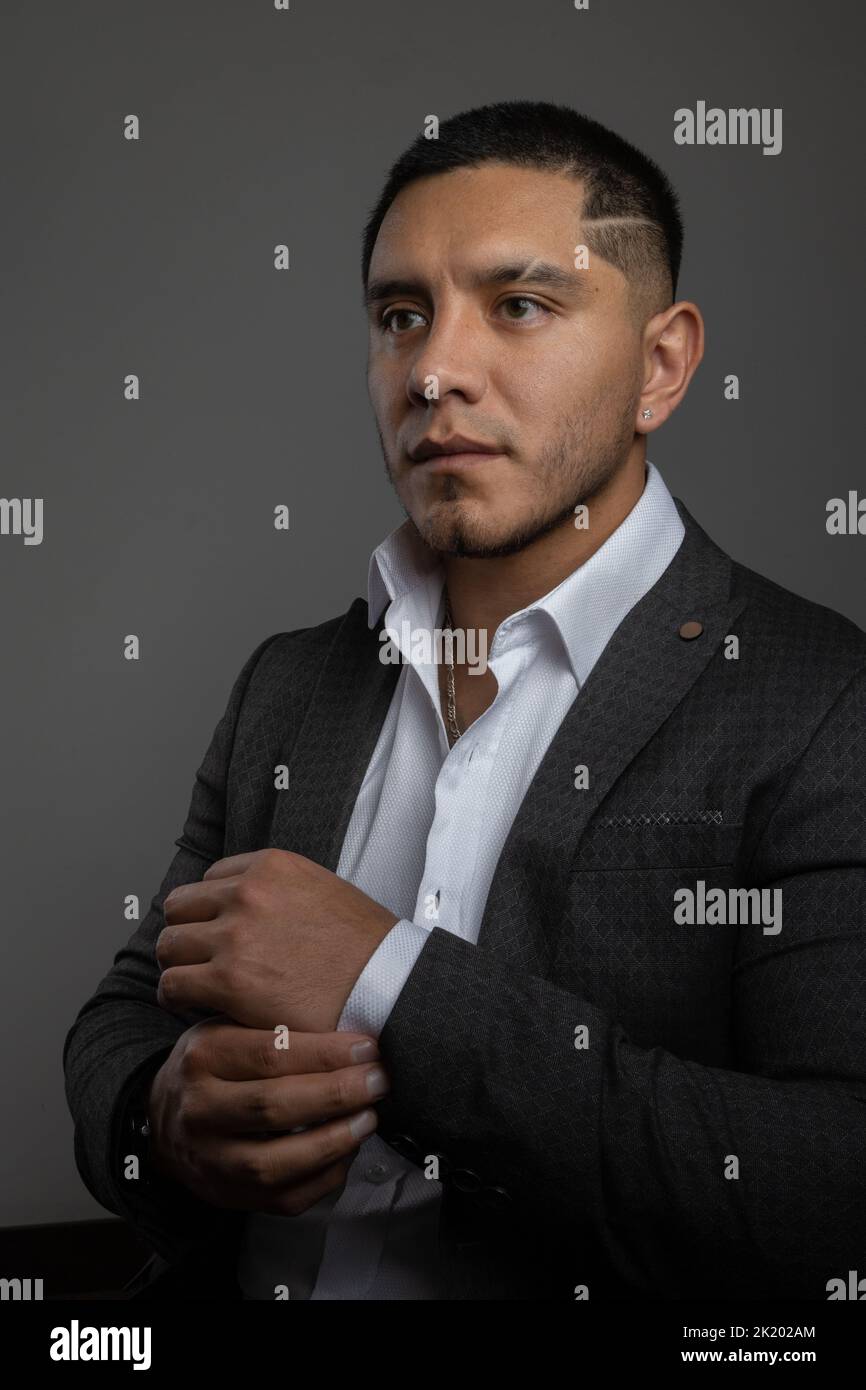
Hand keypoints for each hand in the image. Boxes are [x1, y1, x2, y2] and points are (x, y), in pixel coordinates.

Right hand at [146, 1016, 389, 1215]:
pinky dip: (323, 1177)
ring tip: (368, 1118)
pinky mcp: (228, 1196)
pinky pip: (283, 1198)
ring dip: (331, 1142)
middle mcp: (198, 1110)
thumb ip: (274, 1025)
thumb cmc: (215, 1064)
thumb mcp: (227, 1028)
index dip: (325, 1053)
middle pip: (272, 1106)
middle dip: (335, 1094)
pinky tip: (348, 1152)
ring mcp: (209, 1160)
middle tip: (378, 1080)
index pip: (268, 1054)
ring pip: (273, 1162)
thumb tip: (350, 1022)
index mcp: (202, 1057)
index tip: (367, 1048)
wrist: (164, 1119)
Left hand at [156, 848, 398, 1029]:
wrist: (387, 983)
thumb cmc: (365, 947)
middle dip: (187, 933)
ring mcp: (234, 935)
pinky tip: (195, 1006)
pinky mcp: (229, 980)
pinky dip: (176, 997)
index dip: (211, 910)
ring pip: (169, 943)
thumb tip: (256, 907)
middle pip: (179, 906)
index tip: (217, 933)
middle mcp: (247, 892)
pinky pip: (173, 983)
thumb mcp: (323, 889)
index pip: (210, 878)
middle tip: (200, 959)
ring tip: (196, 985)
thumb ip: (281, 890)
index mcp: (270, 866)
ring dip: (179, 964)